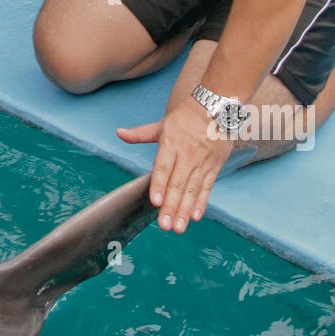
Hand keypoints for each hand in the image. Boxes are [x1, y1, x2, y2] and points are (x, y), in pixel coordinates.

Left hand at [117, 98, 232, 233]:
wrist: (215, 108)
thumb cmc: (184, 119)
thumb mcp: (161, 124)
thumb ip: (140, 133)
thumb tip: (119, 133)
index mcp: (171, 143)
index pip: (163, 167)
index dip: (159, 185)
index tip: (156, 201)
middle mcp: (187, 154)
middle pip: (178, 183)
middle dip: (172, 206)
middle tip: (165, 225)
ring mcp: (202, 162)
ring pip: (192, 189)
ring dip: (185, 209)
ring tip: (179, 227)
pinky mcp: (214, 166)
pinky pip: (207, 187)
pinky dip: (202, 202)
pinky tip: (195, 216)